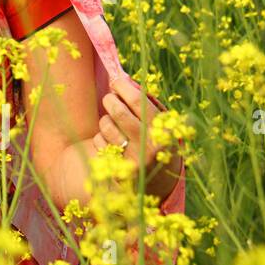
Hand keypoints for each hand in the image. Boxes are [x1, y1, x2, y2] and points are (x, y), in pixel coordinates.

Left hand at [93, 76, 182, 200]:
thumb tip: (122, 80)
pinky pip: (99, 142)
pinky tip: (112, 142)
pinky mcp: (118, 170)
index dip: (123, 87)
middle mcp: (151, 146)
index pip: (139, 101)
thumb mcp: (162, 125)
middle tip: (110, 99)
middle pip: (118, 111)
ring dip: (105, 119)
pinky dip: (101, 137)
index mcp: (165, 132)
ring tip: (113, 123)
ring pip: (106, 125)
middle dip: (110, 100)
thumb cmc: (158, 143)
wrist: (158, 185)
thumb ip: (147, 103)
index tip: (115, 81)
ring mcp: (134, 160)